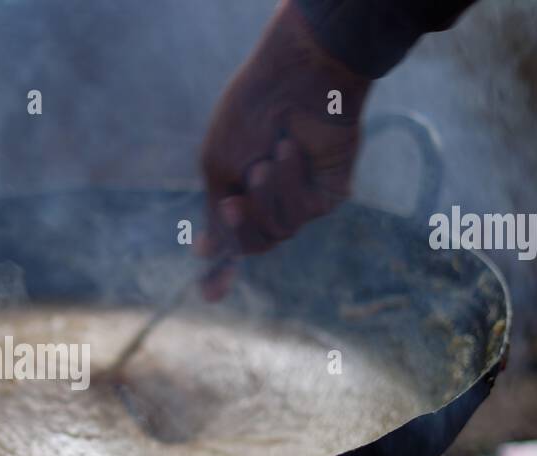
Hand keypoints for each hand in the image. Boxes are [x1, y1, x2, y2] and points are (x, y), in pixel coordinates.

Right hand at [198, 0, 371, 298]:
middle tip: (234, 201)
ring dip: (268, 199)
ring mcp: (303, 198)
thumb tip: (206, 255)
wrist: (297, 78)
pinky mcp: (330, 193)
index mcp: (241, 192)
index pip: (233, 243)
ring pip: (279, 233)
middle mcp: (273, 200)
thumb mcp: (220, 167)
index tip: (210, 296)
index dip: (221, 272)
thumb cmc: (251, 115)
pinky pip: (304, 213)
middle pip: (255, 244)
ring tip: (266, 160)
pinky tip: (290, 151)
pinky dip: (291, 185)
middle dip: (243, 226)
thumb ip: (217, 213)